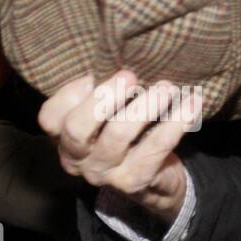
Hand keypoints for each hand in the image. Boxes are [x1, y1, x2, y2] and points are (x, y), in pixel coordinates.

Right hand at [38, 70, 199, 225]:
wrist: (154, 179)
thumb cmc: (125, 132)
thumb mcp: (106, 113)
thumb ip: (100, 92)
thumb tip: (114, 59)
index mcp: (64, 138)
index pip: (50, 118)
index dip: (68, 94)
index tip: (93, 74)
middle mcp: (77, 159)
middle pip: (77, 128)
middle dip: (104, 97)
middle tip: (130, 75)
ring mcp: (104, 174)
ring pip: (117, 135)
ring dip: (145, 106)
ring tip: (166, 88)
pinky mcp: (134, 182)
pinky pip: (155, 149)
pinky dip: (175, 123)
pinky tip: (191, 105)